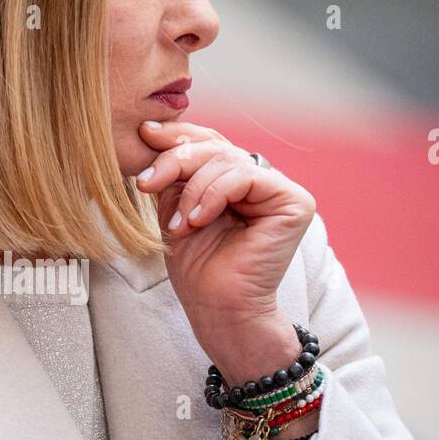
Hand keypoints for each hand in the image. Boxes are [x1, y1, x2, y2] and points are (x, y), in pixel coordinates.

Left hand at [135, 119, 315, 325]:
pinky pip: (246, 176)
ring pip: (227, 159)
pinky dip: (214, 196)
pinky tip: (198, 221)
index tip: (144, 134)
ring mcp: (280, 190)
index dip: (178, 135)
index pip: (209, 142)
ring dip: (192, 190)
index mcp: (236, 180)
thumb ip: (173, 172)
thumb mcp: (174, 207)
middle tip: (146, 183)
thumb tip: (152, 131)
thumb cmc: (197, 267)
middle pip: (216, 146)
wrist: (217, 308)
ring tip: (179, 224)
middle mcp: (261, 180)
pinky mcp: (294, 202)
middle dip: (176, 160)